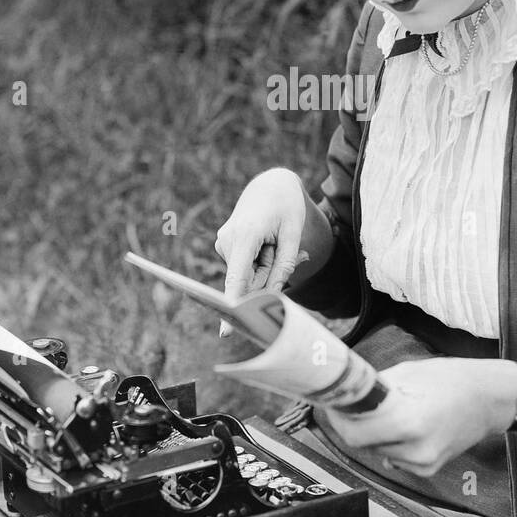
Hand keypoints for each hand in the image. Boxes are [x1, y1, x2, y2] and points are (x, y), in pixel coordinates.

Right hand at [215, 170, 310, 332]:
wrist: (270, 185)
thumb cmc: (286, 207)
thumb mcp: (293, 234)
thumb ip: (285, 266)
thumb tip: (272, 296)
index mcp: (245, 236)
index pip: (237, 279)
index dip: (234, 305)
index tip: (226, 331)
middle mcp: (227, 241)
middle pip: (249, 281)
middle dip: (269, 273)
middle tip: (280, 244)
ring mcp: (223, 244)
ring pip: (248, 276)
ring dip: (265, 266)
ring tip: (272, 240)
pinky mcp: (224, 247)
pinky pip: (245, 269)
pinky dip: (259, 262)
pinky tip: (266, 243)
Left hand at [325, 358, 516, 476]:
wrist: (488, 400)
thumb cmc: (450, 380)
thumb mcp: (406, 374)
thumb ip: (374, 390)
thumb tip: (345, 394)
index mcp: (408, 421)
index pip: (354, 433)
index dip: (339, 418)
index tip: (333, 404)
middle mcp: (415, 448)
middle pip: (363, 444)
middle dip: (353, 424)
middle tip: (351, 406)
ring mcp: (423, 463)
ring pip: (377, 451)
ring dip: (373, 433)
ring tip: (388, 411)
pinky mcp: (427, 469)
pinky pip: (395, 458)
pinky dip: (391, 442)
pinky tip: (405, 426)